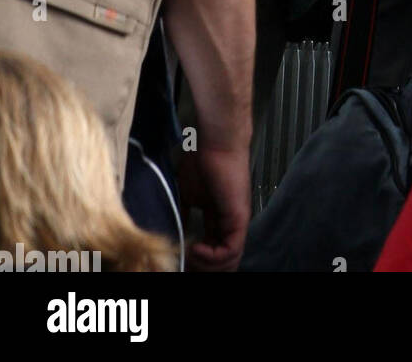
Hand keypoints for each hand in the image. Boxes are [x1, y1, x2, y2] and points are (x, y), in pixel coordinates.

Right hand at [179, 142, 251, 271]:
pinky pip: (230, 251)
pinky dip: (211, 257)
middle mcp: (231, 223)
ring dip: (205, 266)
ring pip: (229, 261)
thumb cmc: (203, 160)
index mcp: (219, 218)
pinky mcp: (239, 218)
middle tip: (184, 269)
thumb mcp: (186, 193)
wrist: (216, 142)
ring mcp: (237, 222)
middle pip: (223, 260)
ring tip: (188, 258)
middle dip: (203, 269)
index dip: (197, 261)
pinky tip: (194, 249)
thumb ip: (183, 213)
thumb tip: (173, 231)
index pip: (213, 250)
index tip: (180, 263)